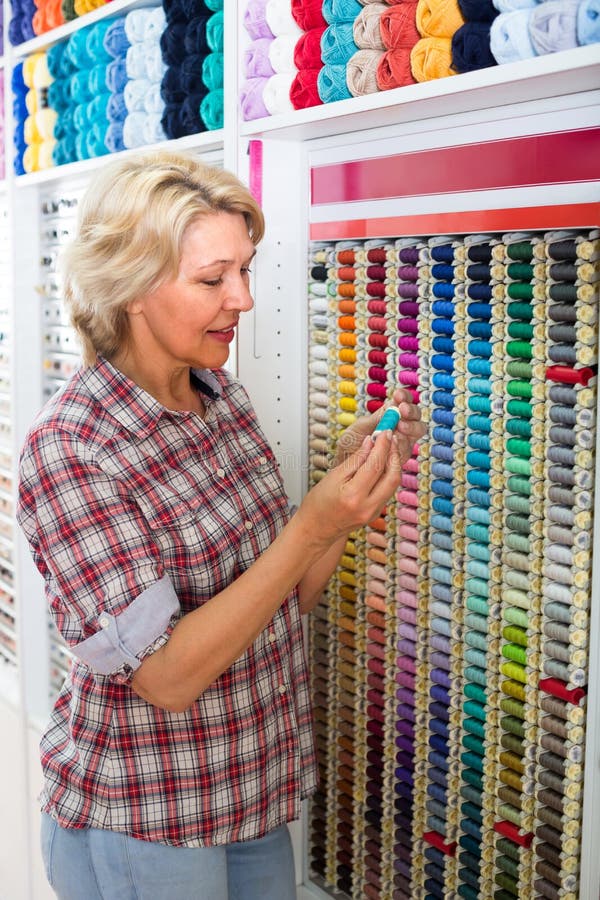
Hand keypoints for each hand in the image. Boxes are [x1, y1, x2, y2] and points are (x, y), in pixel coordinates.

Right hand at [298, 429, 404, 545]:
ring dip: (393, 463)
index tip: (384, 431)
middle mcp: (368, 506)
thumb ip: (355, 460)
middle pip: (392, 476)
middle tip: (390, 437)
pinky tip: (383, 463)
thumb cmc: (318, 504)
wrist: (315, 529)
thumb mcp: (333, 476)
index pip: (375, 465)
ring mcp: (374, 512)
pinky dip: (388, 474)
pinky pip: (388, 490)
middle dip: (394, 454)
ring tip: (388, 447)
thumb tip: (370, 442)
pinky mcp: (376, 513)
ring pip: (393, 483)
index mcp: (354, 495)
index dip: (382, 446)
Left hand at [332, 387, 425, 468]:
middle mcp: (400, 427)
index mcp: (390, 415)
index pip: (404, 402)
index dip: (404, 397)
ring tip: (401, 426)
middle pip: (416, 416)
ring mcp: (403, 442)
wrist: (343, 465)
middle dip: (411, 411)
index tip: (398, 396)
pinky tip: (396, 441)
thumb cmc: (350, 444)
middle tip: (402, 410)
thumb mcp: (360, 427)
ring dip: (411, 426)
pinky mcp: (401, 457)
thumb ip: (377, 418)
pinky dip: (404, 444)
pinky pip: (408, 449)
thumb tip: (393, 405)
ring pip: (417, 431)